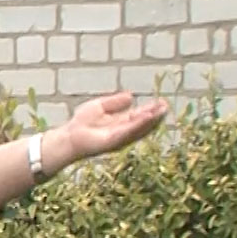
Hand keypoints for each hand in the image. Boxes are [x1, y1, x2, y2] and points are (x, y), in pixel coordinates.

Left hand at [49, 92, 169, 169]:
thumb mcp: (100, 106)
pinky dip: (140, 124)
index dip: (151, 109)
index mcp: (121, 123)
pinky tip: (148, 116)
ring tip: (162, 110)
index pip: (140, 116)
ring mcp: (120, 138)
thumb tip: (131, 96)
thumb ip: (115, 102)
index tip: (161, 102)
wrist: (69, 136)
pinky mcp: (114, 141)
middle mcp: (123, 132)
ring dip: (152, 120)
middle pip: (144, 123)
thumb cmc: (81, 123)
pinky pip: (130, 131)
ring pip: (140, 129)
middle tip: (166, 105)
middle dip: (155, 115)